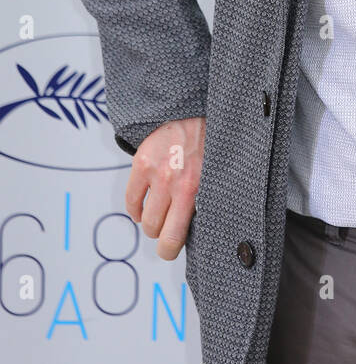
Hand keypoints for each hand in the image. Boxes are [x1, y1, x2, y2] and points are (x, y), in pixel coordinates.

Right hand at [125, 116, 205, 261]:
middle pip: (157, 232)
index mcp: (195, 189)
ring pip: (145, 221)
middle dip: (162, 237)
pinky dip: (136, 210)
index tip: (170, 251)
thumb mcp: (217, 176)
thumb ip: (206, 200)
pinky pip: (131, 201)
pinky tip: (145, 207)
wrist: (193, 113)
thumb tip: (200, 232)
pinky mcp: (141, 164)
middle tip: (169, 232)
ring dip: (151, 224)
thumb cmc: (210, 146)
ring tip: (161, 216)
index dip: (169, 250)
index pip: (174, 237)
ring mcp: (155, 174)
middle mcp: (174, 183)